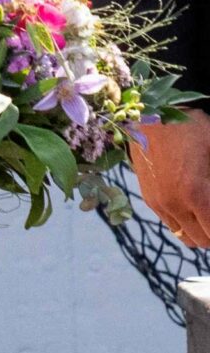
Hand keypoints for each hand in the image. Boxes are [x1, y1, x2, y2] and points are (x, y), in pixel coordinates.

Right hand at [131, 108, 209, 247]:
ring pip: (183, 235)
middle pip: (201, 240)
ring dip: (198, 230)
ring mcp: (158, 202)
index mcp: (196, 194)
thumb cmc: (190, 127)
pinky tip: (189, 204)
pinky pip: (168, 222)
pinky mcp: (147, 196)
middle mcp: (174, 204)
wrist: (150, 112)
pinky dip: (182, 221)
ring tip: (205, 214)